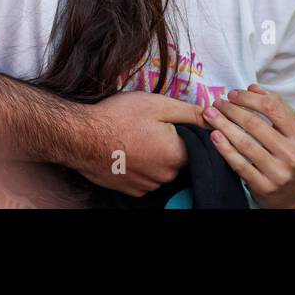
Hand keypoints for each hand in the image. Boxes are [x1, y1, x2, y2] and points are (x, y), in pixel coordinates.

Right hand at [70, 91, 207, 196]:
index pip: (199, 144)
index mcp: (177, 155)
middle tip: (152, 125)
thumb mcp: (159, 104)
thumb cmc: (120, 117)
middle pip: (181, 156)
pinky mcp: (132, 190)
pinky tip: (129, 150)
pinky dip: (143, 165)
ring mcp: (148, 185)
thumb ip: (190, 112)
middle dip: (172, 141)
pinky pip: (147, 177)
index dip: (189, 129)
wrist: (81, 137)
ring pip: (163, 167)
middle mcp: (166, 176)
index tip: (175, 121)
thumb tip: (213, 115)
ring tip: (138, 136)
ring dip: (157, 154)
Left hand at [205, 84, 294, 207]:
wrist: (294, 193)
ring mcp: (278, 172)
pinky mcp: (263, 186)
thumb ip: (276, 107)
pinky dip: (224, 148)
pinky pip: (239, 164)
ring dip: (224, 125)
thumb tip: (252, 88)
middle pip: (255, 124)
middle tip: (217, 103)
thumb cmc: (289, 153)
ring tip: (210, 115)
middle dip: (232, 110)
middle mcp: (292, 154)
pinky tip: (214, 136)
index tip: (233, 94)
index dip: (249, 98)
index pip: (273, 108)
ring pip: (245, 143)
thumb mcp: (292, 130)